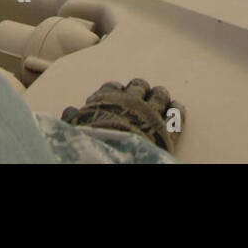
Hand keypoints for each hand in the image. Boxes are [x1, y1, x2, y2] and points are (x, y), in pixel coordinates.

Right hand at [61, 78, 183, 152]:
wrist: (112, 160)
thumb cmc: (92, 145)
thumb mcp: (75, 131)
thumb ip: (72, 119)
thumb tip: (70, 110)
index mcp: (108, 101)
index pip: (112, 87)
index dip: (115, 90)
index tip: (117, 92)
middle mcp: (130, 102)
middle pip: (138, 86)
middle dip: (140, 88)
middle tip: (142, 91)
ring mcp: (151, 115)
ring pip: (159, 95)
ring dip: (160, 94)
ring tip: (161, 94)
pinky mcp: (166, 130)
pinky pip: (176, 113)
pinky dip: (177, 108)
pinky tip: (177, 106)